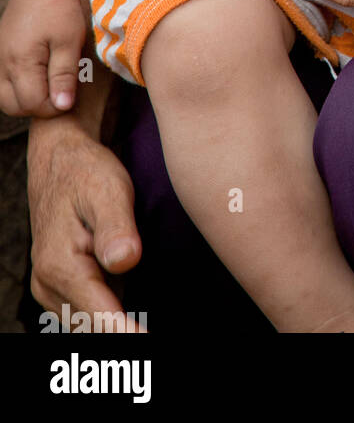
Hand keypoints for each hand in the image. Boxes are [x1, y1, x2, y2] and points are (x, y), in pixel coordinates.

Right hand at [0, 0, 84, 115]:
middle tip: (60, 91)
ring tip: (49, 84)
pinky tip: (38, 76)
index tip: (71, 95)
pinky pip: (3, 83)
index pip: (32, 104)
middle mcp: (3, 65)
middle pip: (14, 106)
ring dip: (26, 99)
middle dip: (38, 107)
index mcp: (21, 63)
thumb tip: (62, 105)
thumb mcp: (69, 41)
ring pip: (4, 98)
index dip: (55, 106)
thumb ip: (64, 75)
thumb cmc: (58, 9)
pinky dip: (18, 88)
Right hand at [27, 113, 144, 329]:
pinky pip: (89, 313)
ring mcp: (52, 289)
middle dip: (127, 333)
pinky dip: (112, 318)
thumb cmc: (87, 172)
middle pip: (94, 327)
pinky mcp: (62, 286)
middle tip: (157, 330)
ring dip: (120, 327)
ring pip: (90, 324)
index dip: (128, 334)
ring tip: (152, 324)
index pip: (100, 316)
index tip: (150, 340)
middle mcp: (49, 284)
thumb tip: (126, 260)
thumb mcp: (107, 190)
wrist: (61, 161)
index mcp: (60, 266)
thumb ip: (116, 226)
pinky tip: (140, 315)